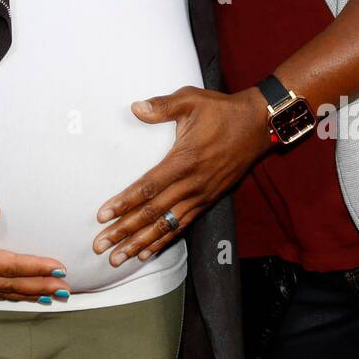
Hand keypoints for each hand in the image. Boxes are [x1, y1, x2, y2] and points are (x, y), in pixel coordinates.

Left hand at [93, 85, 271, 265]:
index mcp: (184, 160)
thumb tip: (135, 108)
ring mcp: (201, 196)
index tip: (103, 216)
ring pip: (166, 226)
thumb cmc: (221, 111)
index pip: (148, 187)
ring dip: (141, 243)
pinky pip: (182, 226)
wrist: (257, 126)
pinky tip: (146, 253)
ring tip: (118, 258)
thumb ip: (162, 106)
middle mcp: (192, 184)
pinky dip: (163, 241)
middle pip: (153, 214)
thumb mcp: (191, 100)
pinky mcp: (208, 201)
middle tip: (101, 246)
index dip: (124, 203)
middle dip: (125, 232)